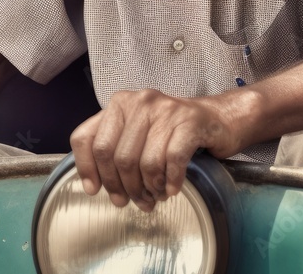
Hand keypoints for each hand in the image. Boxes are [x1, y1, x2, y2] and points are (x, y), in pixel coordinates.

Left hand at [69, 89, 235, 212]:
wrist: (215, 119)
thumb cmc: (170, 131)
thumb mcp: (136, 132)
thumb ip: (112, 149)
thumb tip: (93, 185)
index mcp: (119, 104)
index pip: (87, 138)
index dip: (87, 168)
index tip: (94, 190)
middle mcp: (139, 102)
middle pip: (116, 156)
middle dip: (124, 187)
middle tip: (134, 200)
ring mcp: (165, 110)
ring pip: (144, 162)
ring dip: (149, 188)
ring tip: (155, 196)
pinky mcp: (189, 122)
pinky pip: (172, 161)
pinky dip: (170, 182)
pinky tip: (171, 189)